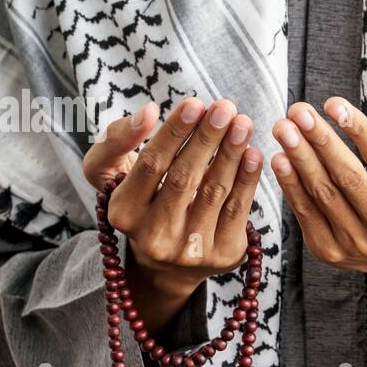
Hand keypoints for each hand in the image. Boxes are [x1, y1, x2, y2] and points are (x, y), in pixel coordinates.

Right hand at [82, 98, 261, 331]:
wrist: (167, 262)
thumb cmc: (141, 201)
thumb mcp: (113, 172)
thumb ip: (118, 138)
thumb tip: (148, 112)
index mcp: (123, 213)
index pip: (151, 165)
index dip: (174, 133)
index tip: (194, 104)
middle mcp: (154, 237)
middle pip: (184, 178)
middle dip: (207, 139)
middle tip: (224, 107)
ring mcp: (189, 251)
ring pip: (214, 193)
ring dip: (231, 153)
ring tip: (242, 123)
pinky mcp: (221, 255)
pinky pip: (238, 210)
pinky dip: (247, 179)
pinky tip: (254, 153)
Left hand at [269, 89, 366, 294]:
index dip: (357, 130)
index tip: (333, 103)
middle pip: (349, 177)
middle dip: (320, 141)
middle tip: (298, 110)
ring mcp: (358, 244)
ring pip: (324, 194)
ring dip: (300, 158)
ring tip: (284, 127)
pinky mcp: (330, 251)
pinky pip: (306, 213)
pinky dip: (290, 185)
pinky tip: (280, 158)